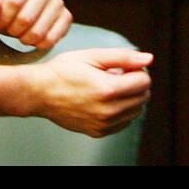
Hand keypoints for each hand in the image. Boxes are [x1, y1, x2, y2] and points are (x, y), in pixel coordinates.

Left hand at [0, 0, 72, 49]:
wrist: (23, 8)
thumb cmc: (8, 6)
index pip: (14, 2)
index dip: (3, 18)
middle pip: (26, 18)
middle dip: (13, 30)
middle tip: (10, 30)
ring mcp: (58, 1)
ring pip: (39, 31)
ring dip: (25, 38)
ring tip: (21, 34)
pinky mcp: (66, 16)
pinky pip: (53, 38)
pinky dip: (40, 44)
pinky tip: (34, 39)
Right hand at [26, 47, 153, 136]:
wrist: (39, 93)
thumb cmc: (64, 70)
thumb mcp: (92, 55)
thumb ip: (123, 57)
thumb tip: (149, 59)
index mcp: (108, 89)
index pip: (144, 81)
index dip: (137, 69)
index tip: (122, 66)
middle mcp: (108, 111)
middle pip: (143, 97)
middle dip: (135, 83)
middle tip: (116, 74)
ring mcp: (103, 124)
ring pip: (136, 111)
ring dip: (129, 97)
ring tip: (108, 87)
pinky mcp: (98, 132)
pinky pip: (124, 122)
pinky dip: (121, 110)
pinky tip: (105, 100)